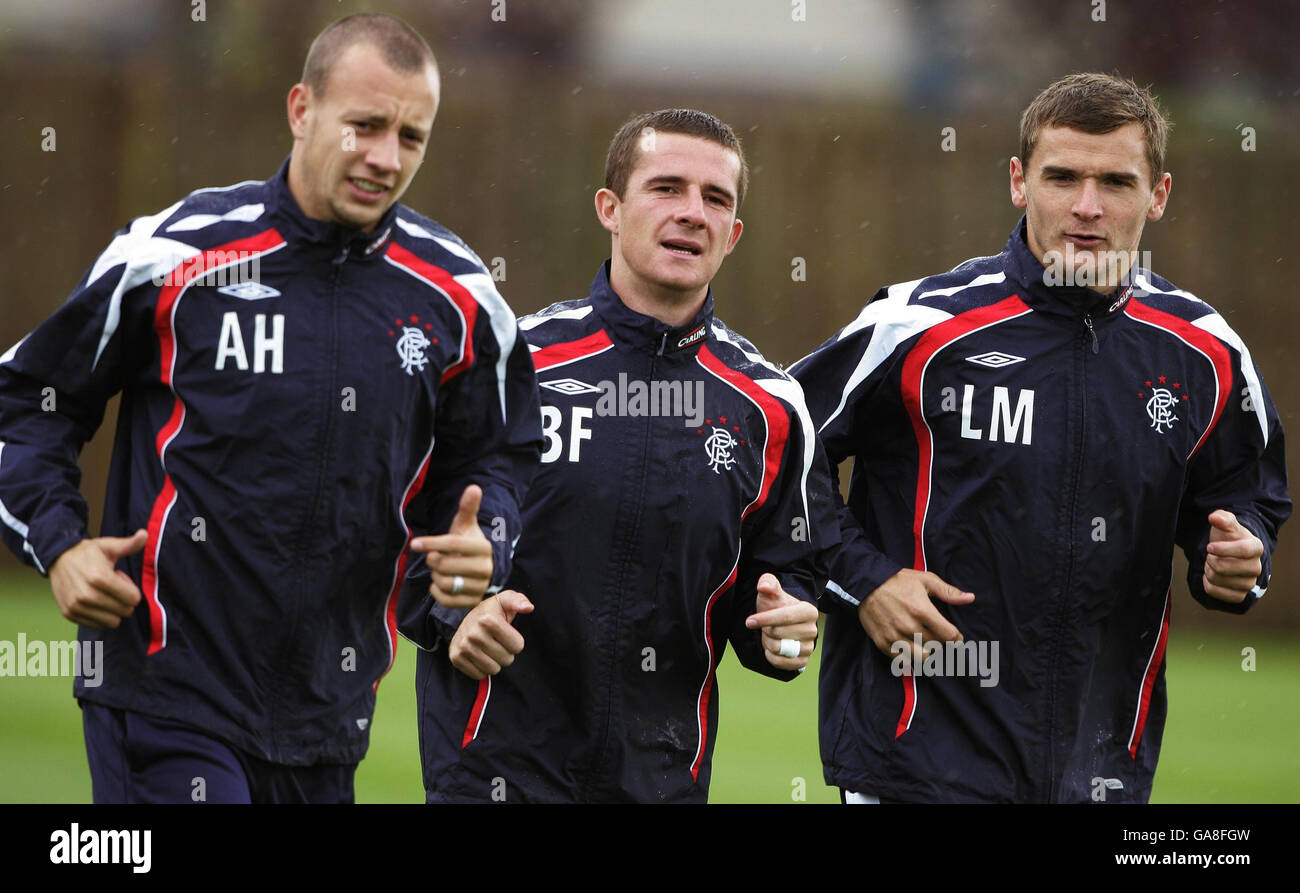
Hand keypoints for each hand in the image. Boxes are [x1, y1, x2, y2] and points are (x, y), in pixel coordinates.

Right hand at [48, 529, 147, 628]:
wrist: (57, 558)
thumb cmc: (88, 553)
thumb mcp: (109, 546)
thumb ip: (129, 544)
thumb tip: (145, 534)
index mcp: (100, 577)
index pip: (133, 598)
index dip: (132, 590)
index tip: (120, 579)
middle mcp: (86, 595)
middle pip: (125, 611)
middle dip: (124, 600)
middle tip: (112, 587)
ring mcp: (76, 606)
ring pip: (112, 622)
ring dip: (113, 610)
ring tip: (103, 593)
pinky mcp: (69, 613)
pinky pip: (97, 625)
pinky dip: (101, 616)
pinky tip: (94, 601)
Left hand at [410, 485, 493, 607]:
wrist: (481, 569)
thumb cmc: (468, 543)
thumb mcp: (467, 525)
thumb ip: (468, 508)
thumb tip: (474, 487)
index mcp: (484, 547)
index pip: (452, 544)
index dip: (431, 543)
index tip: (414, 543)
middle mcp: (486, 569)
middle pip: (445, 565)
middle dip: (433, 560)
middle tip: (433, 558)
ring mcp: (480, 587)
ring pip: (444, 583)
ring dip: (435, 576)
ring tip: (439, 570)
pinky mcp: (472, 603)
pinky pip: (445, 600)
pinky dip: (436, 591)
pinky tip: (438, 583)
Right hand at [449, 591, 533, 679]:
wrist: (467, 619)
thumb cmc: (492, 611)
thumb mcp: (506, 600)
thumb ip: (519, 602)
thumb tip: (529, 608)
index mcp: (488, 620)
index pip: (517, 646)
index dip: (516, 642)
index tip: (508, 634)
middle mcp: (473, 634)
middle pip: (506, 659)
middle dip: (506, 653)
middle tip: (498, 642)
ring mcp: (463, 647)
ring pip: (493, 670)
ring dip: (495, 662)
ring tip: (490, 649)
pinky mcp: (456, 658)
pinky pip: (479, 675)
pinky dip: (482, 669)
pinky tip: (480, 656)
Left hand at [744, 573, 818, 671]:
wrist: (780, 625)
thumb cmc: (775, 607)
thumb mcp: (771, 593)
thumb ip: (768, 584)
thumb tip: (764, 585)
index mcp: (809, 611)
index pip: (786, 616)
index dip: (765, 619)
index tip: (749, 621)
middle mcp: (812, 630)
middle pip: (780, 633)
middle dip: (766, 630)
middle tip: (765, 627)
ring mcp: (809, 647)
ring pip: (779, 648)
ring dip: (768, 643)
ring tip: (770, 636)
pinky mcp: (803, 661)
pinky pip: (781, 662)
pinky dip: (771, 656)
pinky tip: (771, 648)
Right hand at [858, 568, 973, 659]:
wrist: (866, 584)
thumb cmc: (898, 581)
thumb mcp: (925, 580)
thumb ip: (948, 591)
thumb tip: (970, 598)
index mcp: (922, 611)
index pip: (949, 635)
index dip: (956, 638)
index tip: (956, 637)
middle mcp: (910, 626)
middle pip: (937, 646)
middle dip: (942, 643)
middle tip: (939, 638)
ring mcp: (895, 637)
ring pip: (922, 658)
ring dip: (928, 653)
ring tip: (926, 645)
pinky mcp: (883, 643)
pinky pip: (902, 661)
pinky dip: (909, 658)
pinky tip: (911, 649)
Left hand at [1202, 510, 1263, 603]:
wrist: (1229, 554)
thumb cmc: (1227, 537)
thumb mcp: (1226, 524)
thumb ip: (1222, 518)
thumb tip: (1214, 517)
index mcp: (1256, 547)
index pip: (1243, 550)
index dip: (1222, 549)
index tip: (1209, 547)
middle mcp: (1256, 567)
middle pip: (1224, 567)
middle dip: (1211, 560)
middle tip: (1210, 555)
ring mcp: (1249, 583)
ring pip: (1218, 579)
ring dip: (1209, 570)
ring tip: (1213, 564)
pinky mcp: (1239, 595)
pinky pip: (1216, 592)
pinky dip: (1208, 584)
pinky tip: (1211, 576)